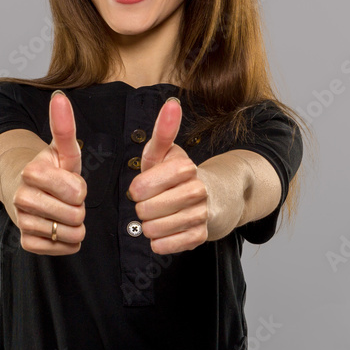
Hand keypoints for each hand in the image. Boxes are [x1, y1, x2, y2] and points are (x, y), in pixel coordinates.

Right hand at [12, 91, 86, 254]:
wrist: (25, 190)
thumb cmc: (52, 170)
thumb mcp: (62, 150)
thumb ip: (64, 127)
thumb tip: (59, 97)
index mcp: (32, 171)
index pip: (75, 191)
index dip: (80, 188)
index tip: (71, 182)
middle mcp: (21, 196)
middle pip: (75, 215)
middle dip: (79, 209)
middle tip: (69, 200)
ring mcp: (21, 220)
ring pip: (69, 234)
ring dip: (75, 226)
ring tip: (64, 212)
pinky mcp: (25, 241)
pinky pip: (60, 249)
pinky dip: (66, 242)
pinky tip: (58, 228)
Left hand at [127, 97, 209, 253]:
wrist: (212, 198)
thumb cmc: (176, 175)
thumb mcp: (164, 152)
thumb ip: (162, 131)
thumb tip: (171, 104)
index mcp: (185, 168)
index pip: (143, 186)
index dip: (137, 189)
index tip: (139, 189)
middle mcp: (196, 190)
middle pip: (147, 210)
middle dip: (141, 209)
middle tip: (149, 205)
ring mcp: (200, 214)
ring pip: (155, 229)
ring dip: (148, 227)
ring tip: (154, 218)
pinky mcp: (201, 235)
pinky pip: (168, 246)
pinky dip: (160, 242)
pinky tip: (163, 233)